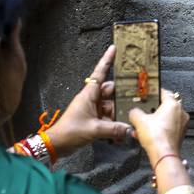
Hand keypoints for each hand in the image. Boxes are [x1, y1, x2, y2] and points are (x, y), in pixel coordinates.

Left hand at [44, 45, 131, 159]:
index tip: (113, 49)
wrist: (57, 145)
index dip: (106, 60)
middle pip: (111, 92)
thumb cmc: (70, 132)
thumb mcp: (94, 129)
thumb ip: (114, 129)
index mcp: (89, 95)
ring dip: (118, 116)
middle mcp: (91, 100)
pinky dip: (114, 126)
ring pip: (111, 107)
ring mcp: (92, 110)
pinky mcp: (93, 120)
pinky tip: (120, 136)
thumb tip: (129, 129)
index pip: (99, 73)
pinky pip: (108, 119)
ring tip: (128, 125)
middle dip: (122, 97)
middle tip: (136, 99)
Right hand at [129, 88, 189, 163]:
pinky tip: (147, 135)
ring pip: (166, 118)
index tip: (149, 93)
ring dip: (154, 121)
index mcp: (173, 105)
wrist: (163, 155)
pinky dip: (158, 129)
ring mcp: (182, 124)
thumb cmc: (157, 137)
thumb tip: (134, 112)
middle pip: (165, 106)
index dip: (154, 92)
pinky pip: (168, 128)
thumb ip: (135, 112)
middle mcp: (181, 113)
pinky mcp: (180, 134)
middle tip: (144, 112)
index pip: (164, 92)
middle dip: (153, 110)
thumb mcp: (139, 120)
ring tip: (143, 126)